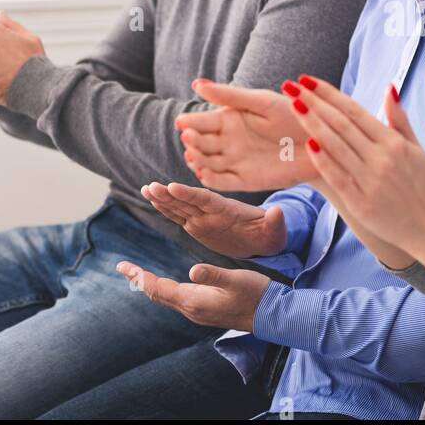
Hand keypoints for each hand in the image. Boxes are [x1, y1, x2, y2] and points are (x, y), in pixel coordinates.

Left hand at [115, 260, 268, 330]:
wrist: (272, 316)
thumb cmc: (255, 294)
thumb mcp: (236, 280)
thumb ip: (213, 275)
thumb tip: (192, 270)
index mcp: (194, 301)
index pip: (158, 288)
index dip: (139, 276)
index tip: (122, 265)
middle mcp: (192, 310)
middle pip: (157, 295)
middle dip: (140, 280)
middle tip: (125, 267)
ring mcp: (198, 312)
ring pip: (166, 298)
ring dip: (152, 286)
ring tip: (140, 274)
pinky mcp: (206, 311)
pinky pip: (177, 300)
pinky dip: (165, 290)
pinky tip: (166, 285)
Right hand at [140, 181, 285, 257]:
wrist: (263, 238)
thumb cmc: (272, 233)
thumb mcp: (276, 230)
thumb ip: (275, 220)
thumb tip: (278, 210)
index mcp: (228, 210)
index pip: (206, 200)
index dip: (190, 194)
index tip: (173, 186)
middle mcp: (213, 211)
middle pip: (188, 200)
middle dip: (169, 194)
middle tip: (150, 186)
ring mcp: (204, 217)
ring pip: (180, 206)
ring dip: (163, 199)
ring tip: (146, 189)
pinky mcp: (198, 225)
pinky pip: (179, 215)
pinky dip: (166, 209)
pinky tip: (152, 201)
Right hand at [176, 80, 313, 191]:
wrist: (318, 140)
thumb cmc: (292, 114)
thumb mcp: (261, 102)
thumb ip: (229, 96)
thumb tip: (196, 84)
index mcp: (228, 119)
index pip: (201, 121)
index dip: (190, 122)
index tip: (182, 123)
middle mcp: (227, 141)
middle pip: (201, 143)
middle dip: (192, 142)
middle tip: (189, 139)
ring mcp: (235, 161)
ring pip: (207, 162)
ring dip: (198, 160)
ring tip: (194, 155)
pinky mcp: (245, 180)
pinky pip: (222, 182)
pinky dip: (211, 179)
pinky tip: (205, 173)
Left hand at [282, 74, 424, 256]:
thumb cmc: (421, 185)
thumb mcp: (416, 148)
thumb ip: (399, 119)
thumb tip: (389, 88)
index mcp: (393, 143)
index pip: (355, 111)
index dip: (329, 94)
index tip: (308, 80)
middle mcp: (381, 158)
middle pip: (341, 124)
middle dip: (314, 102)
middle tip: (291, 86)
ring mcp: (370, 180)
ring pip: (336, 146)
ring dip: (312, 124)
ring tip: (293, 105)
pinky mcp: (360, 202)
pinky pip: (337, 176)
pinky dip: (322, 160)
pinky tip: (307, 144)